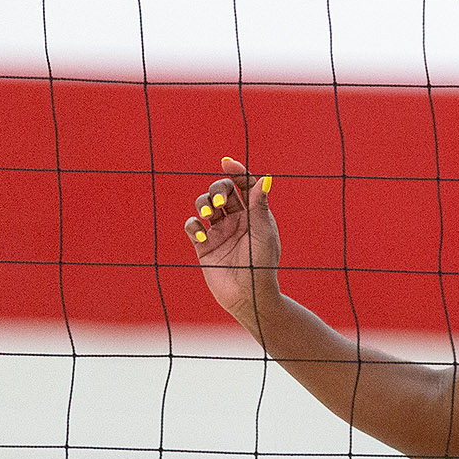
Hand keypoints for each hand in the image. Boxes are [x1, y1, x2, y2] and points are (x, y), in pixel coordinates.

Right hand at [185, 156, 280, 333]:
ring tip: (208, 215)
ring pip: (204, 204)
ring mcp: (219, 231)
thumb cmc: (263, 264)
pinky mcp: (204, 245)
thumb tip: (265, 178)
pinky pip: (192, 226)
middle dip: (218, 189)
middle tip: (221, 202)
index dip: (236, 172)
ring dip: (203, 204)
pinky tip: (201, 235)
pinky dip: (193, 226)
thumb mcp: (264, 233)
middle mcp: (235, 219)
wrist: (249, 295)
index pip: (243, 186)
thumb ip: (260, 206)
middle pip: (221, 191)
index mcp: (254, 213)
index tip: (226, 163)